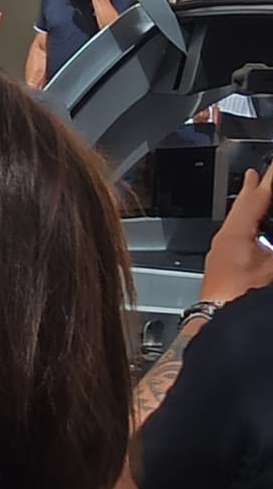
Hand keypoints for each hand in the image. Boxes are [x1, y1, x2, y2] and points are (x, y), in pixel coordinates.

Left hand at [202, 166, 272, 304]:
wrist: (219, 320)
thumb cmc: (241, 295)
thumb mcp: (272, 266)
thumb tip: (270, 242)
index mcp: (236, 233)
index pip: (256, 199)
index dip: (268, 182)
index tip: (272, 168)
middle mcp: (224, 239)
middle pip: (242, 207)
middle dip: (252, 189)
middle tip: (256, 173)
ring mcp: (221, 253)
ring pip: (237, 222)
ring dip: (248, 207)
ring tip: (254, 195)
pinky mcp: (222, 266)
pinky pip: (235, 236)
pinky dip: (246, 225)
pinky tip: (251, 231)